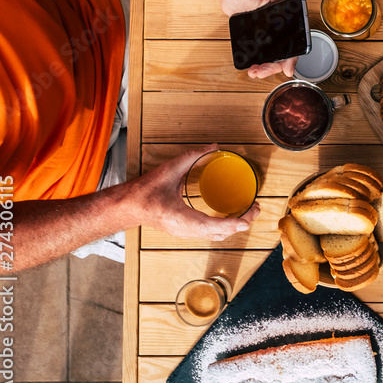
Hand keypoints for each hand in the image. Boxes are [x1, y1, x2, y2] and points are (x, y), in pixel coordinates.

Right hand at [131, 144, 260, 240]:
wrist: (127, 207)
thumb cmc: (144, 192)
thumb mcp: (169, 170)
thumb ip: (192, 157)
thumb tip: (213, 147)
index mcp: (181, 218)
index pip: (213, 226)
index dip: (233, 224)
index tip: (247, 221)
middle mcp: (185, 230)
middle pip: (219, 234)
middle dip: (240, 224)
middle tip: (255, 210)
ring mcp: (184, 233)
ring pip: (214, 236)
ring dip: (233, 227)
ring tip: (247, 214)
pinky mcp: (183, 231)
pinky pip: (208, 234)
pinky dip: (223, 228)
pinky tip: (231, 218)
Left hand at [215, 0, 302, 78]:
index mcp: (288, 10)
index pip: (296, 35)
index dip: (294, 54)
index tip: (288, 67)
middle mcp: (282, 22)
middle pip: (285, 49)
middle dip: (276, 65)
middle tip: (262, 72)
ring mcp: (270, 30)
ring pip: (274, 53)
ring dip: (267, 66)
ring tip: (255, 72)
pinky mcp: (259, 35)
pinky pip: (262, 51)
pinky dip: (258, 61)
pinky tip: (251, 67)